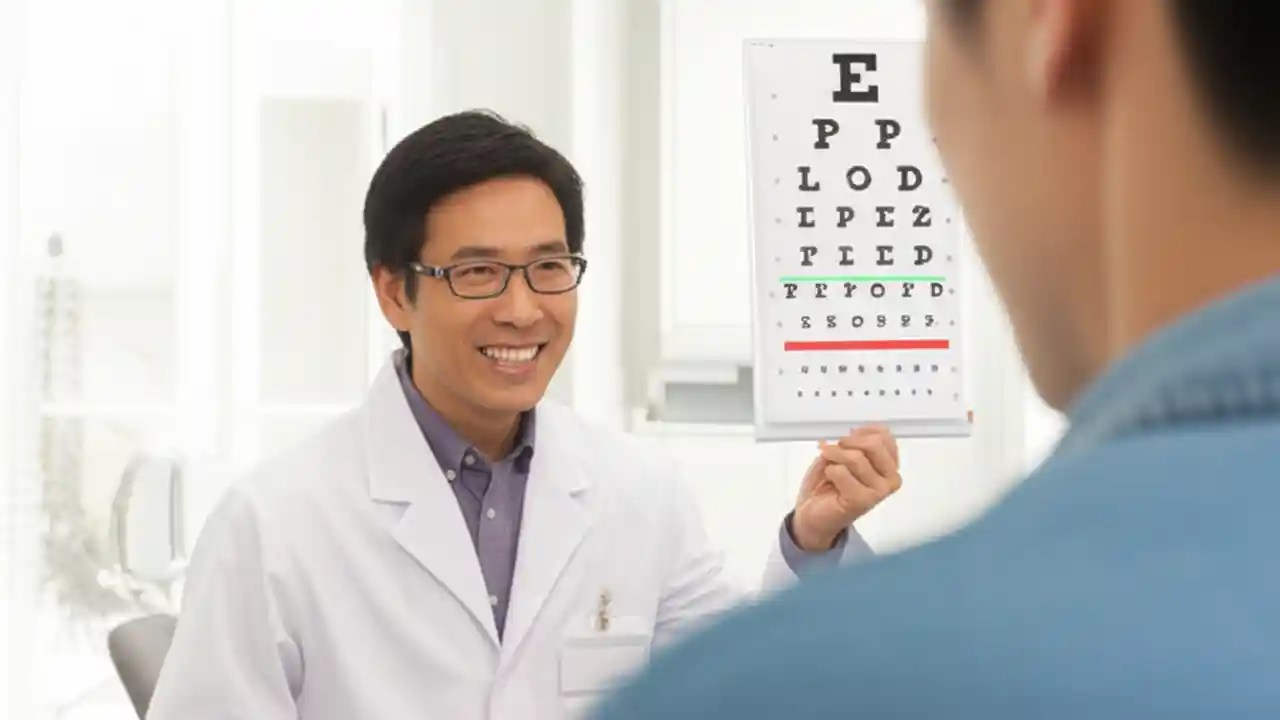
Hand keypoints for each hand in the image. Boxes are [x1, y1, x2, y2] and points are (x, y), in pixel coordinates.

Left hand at [791, 425, 901, 551]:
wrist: (813, 515)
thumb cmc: (829, 483)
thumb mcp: (843, 454)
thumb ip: (854, 441)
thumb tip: (854, 431)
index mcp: (890, 465)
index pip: (884, 435)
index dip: (859, 432)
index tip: (844, 440)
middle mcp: (890, 479)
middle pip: (875, 443)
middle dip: (848, 442)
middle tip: (833, 450)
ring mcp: (878, 492)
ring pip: (856, 457)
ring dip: (834, 455)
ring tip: (827, 465)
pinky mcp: (861, 501)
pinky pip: (841, 471)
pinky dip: (829, 470)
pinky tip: (829, 480)